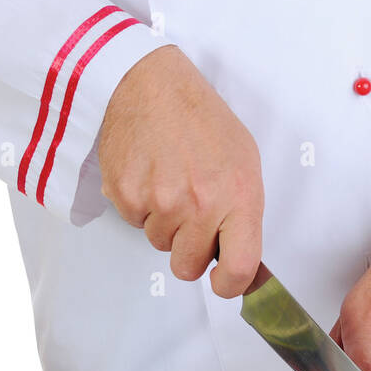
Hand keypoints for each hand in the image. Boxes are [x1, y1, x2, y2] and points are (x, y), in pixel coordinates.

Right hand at [98, 46, 263, 296]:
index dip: (229, 286)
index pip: (239, 268)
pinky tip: (148, 173)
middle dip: (189, 250)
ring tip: (169, 180)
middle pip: (188, 267)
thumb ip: (244, 215)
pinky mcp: (126, 196)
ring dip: (164, 223)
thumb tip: (243, 262)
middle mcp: (200, 204)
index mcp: (238, 196)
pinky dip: (140, 206)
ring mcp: (160, 202)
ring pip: (160, 245)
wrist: (149, 84)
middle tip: (190, 214)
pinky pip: (135, 224)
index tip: (222, 282)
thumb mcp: (243, 162)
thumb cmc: (200, 121)